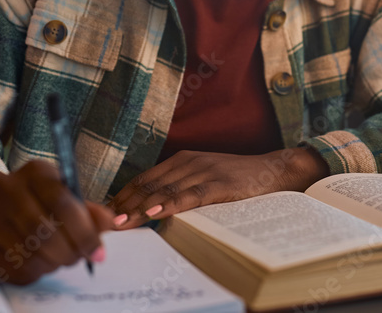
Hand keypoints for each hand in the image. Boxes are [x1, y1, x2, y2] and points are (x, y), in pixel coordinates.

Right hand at [0, 162, 115, 284]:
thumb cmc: (40, 201)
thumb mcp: (66, 194)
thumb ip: (89, 210)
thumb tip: (113, 223)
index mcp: (35, 172)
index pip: (63, 202)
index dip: (85, 232)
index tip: (99, 252)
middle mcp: (7, 190)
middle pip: (46, 232)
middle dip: (70, 251)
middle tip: (80, 258)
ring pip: (31, 253)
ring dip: (54, 263)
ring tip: (61, 258)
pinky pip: (15, 269)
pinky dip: (35, 272)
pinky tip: (39, 262)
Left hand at [107, 147, 330, 229]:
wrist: (276, 171)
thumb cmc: (241, 180)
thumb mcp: (207, 179)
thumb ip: (183, 188)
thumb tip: (154, 208)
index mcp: (183, 159)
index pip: (145, 178)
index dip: (123, 195)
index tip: (106, 212)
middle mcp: (189, 161)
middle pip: (148, 183)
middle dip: (125, 204)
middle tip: (105, 222)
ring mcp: (204, 171)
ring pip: (164, 189)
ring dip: (139, 207)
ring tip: (121, 222)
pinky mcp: (220, 184)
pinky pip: (189, 195)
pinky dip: (169, 203)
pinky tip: (153, 212)